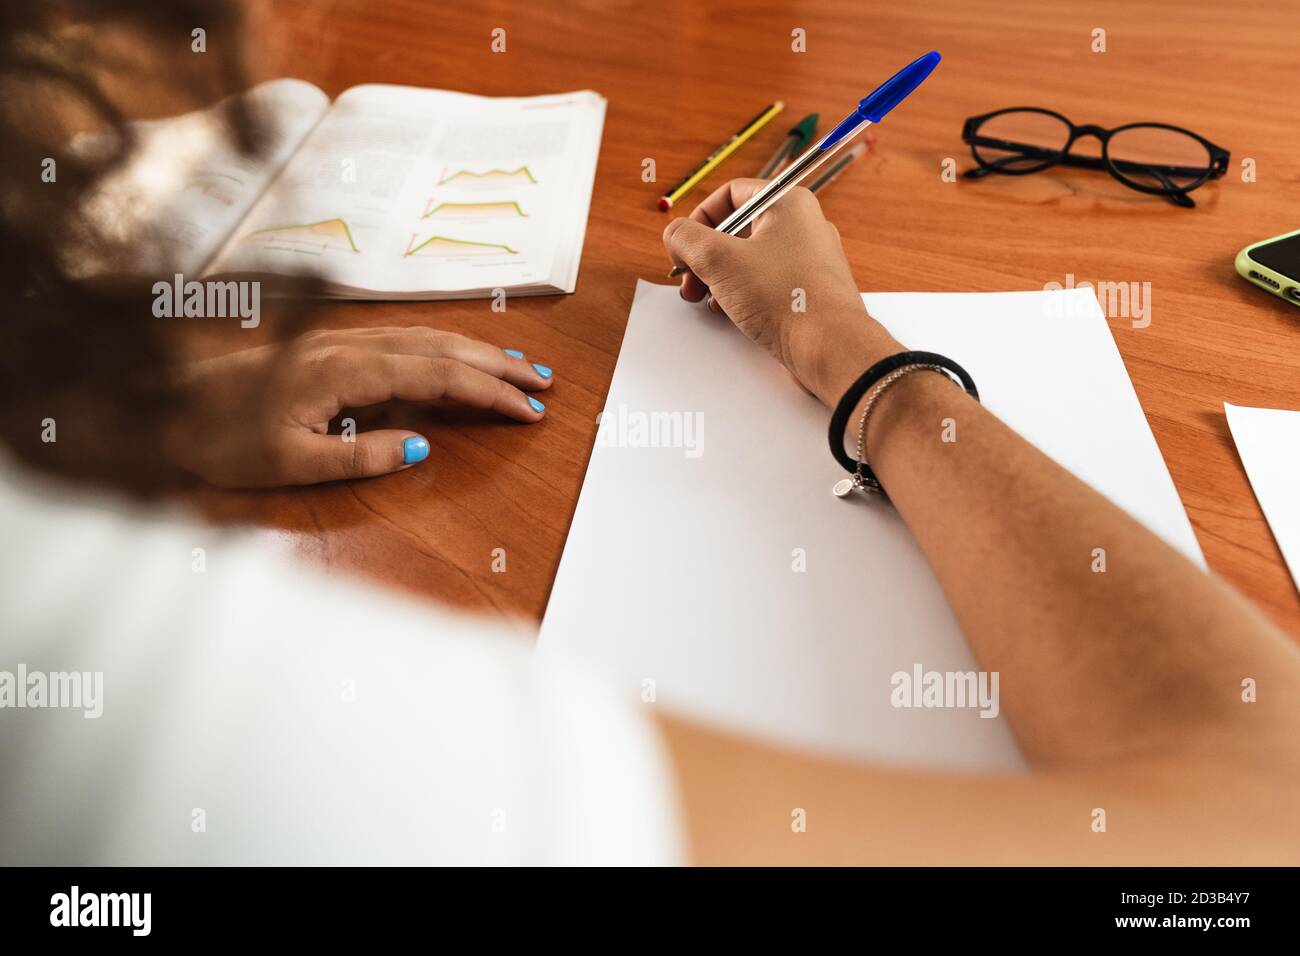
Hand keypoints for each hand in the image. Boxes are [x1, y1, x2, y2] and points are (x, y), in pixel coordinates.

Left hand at [166, 327, 553, 486]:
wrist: (162, 405)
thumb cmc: (221, 438)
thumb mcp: (290, 464)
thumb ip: (360, 456)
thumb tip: (422, 446)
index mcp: (346, 371)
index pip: (439, 377)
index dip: (490, 392)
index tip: (530, 411)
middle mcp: (351, 346)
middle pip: (442, 348)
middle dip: (499, 365)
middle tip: (546, 386)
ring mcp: (342, 342)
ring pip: (427, 340)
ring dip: (478, 352)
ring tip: (520, 368)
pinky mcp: (333, 349)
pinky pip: (405, 343)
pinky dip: (444, 351)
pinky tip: (458, 359)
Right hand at [662, 179, 900, 406]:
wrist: (830, 347)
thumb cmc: (786, 298)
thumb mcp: (719, 261)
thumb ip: (687, 239)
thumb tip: (675, 234)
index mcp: (788, 203)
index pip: (731, 193)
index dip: (699, 217)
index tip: (685, 246)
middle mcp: (804, 225)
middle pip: (738, 228)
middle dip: (705, 256)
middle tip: (689, 281)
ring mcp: (810, 259)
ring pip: (751, 257)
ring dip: (720, 277)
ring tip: (707, 301)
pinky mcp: (809, 289)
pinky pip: (767, 281)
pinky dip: (743, 293)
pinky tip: (731, 313)